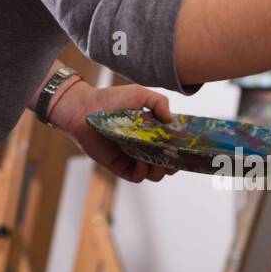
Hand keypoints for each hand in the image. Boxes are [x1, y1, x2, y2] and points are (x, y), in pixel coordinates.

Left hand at [47, 81, 178, 183]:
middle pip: (166, 165)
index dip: (180, 151)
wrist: (84, 109)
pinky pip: (136, 177)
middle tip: (172, 158)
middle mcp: (143, 147)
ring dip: (159, 170)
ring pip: (153, 174)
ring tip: (155, 159)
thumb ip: (159, 102)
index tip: (186, 150)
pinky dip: (142, 172)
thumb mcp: (139, 94)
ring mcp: (131, 157)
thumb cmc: (110, 99)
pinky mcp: (119, 165)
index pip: (171, 147)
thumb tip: (171, 120)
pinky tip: (140, 160)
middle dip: (173, 165)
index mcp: (151, 132)